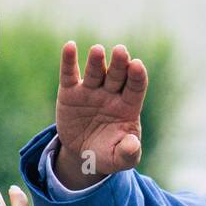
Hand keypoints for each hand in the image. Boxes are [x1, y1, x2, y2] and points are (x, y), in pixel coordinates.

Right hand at [54, 41, 147, 188]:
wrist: (83, 156)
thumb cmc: (109, 154)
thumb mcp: (120, 158)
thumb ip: (129, 153)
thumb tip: (133, 144)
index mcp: (128, 107)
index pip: (136, 87)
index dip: (137, 76)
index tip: (137, 65)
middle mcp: (111, 94)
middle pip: (117, 75)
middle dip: (119, 63)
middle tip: (121, 51)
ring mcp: (91, 91)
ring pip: (95, 72)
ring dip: (96, 60)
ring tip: (97, 50)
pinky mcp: (70, 92)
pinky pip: (69, 74)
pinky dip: (69, 60)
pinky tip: (69, 46)